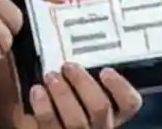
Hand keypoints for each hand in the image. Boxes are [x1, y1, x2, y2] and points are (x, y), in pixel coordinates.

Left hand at [26, 63, 141, 127]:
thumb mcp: (75, 86)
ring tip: (50, 76)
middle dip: (82, 83)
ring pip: (77, 121)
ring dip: (62, 94)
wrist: (32, 126)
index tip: (105, 70)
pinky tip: (37, 91)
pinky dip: (43, 106)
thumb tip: (69, 42)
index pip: (129, 104)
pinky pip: (50, 126)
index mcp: (109, 114)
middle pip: (100, 109)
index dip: (121, 87)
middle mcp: (97, 128)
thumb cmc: (56, 98)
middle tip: (67, 66)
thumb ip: (80, 73)